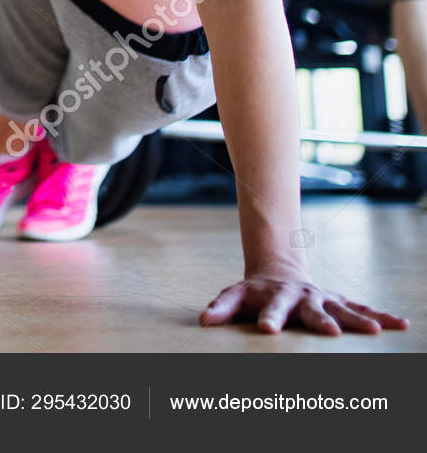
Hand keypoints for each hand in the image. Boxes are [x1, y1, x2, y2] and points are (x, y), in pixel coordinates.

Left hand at [200, 271, 407, 334]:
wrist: (279, 271)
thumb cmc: (254, 292)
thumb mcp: (235, 296)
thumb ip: (221, 308)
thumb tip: (204, 322)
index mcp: (275, 296)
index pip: (270, 309)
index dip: (268, 319)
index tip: (267, 329)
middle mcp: (302, 296)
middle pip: (310, 310)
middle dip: (320, 321)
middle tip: (329, 333)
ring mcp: (323, 298)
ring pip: (342, 308)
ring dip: (357, 319)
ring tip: (373, 331)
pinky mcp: (339, 302)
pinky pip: (362, 308)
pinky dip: (381, 316)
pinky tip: (401, 324)